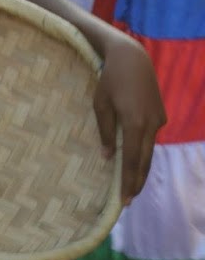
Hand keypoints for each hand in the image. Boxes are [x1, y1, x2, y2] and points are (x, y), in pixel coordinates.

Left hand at [93, 34, 164, 202]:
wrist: (133, 59)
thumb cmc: (109, 80)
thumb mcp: (100, 105)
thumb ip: (105, 131)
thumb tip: (109, 157)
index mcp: (134, 123)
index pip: (132, 159)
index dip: (128, 180)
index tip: (124, 199)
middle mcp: (151, 125)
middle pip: (145, 160)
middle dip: (137, 181)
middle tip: (128, 200)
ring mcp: (159, 120)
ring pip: (150, 151)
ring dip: (141, 168)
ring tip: (132, 186)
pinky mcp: (160, 116)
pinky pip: (150, 137)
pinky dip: (143, 151)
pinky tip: (135, 159)